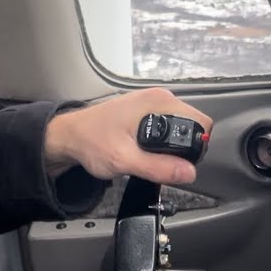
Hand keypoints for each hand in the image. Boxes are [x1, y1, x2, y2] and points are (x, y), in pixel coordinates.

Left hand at [44, 87, 213, 184]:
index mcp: (157, 103)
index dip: (197, 146)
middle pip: (193, 124)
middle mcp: (157, 98)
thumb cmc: (91, 141)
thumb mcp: (124, 160)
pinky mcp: (146, 110)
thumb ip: (158, 167)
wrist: (70, 136)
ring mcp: (151, 102)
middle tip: (165, 163)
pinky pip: (168, 125)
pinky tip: (148, 151)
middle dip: (186, 147)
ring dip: (174, 145)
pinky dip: (164, 141)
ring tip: (153, 157)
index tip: (184, 163)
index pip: (200, 122)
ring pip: (181, 126)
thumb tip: (187, 172)